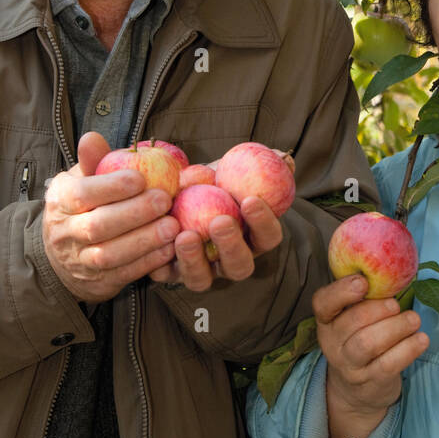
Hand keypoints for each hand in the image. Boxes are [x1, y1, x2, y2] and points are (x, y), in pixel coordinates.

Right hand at [43, 132, 179, 302]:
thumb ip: (92, 160)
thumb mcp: (81, 179)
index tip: (141, 178)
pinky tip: (169, 248)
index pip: (81, 194)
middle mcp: (65, 233)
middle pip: (97, 226)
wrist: (61, 256)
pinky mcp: (98, 282)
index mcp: (60, 201)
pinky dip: (148, 262)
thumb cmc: (82, 206)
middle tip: (165, 200)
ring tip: (172, 226)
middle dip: (134, 213)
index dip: (111, 187)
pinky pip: (123, 274)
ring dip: (144, 241)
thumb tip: (92, 137)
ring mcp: (79, 261)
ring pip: (109, 255)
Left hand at [147, 149, 285, 291]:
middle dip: (231, 246)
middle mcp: (229, 260)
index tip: (251, 200)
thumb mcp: (232, 167)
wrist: (173, 189)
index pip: (268, 237)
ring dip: (195, 260)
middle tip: (220, 221)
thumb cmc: (211, 180)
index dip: (263, 222)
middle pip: (239, 266)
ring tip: (185, 235)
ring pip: (202, 279)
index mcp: (252, 238)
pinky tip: (156, 241)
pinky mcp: (169, 272)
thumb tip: (282, 158)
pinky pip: (166, 274)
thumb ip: (259, 162)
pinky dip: (161, 262)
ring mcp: (201, 270)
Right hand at [314, 275, 428, 419]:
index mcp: (327, 321)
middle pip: (351, 323)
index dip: (341, 291)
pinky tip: (422, 339)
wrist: (356, 391)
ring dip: (395, 328)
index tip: (363, 282)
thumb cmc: (360, 341)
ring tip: (414, 320)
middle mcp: (333, 343)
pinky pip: (388, 365)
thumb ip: (366, 299)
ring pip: (368, 344)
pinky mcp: (370, 383)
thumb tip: (394, 273)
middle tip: (397, 305)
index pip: (322, 303)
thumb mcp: (353, 320)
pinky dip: (408, 349)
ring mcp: (349, 366)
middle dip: (378, 310)